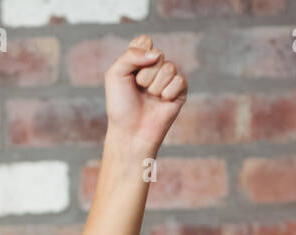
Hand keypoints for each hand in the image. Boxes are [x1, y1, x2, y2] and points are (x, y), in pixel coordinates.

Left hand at [103, 35, 187, 156]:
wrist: (131, 131)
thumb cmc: (120, 105)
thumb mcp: (115, 75)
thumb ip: (131, 55)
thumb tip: (156, 54)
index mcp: (139, 60)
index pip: (145, 41)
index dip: (138, 54)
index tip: (130, 72)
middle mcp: (154, 66)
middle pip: (157, 54)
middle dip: (145, 74)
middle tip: (139, 89)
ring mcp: (168, 78)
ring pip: (169, 67)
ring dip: (155, 86)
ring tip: (149, 97)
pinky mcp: (180, 91)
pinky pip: (179, 81)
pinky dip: (167, 93)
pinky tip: (162, 102)